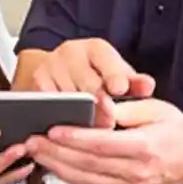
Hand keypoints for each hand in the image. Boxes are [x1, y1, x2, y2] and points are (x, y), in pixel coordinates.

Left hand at [26, 98, 182, 183]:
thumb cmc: (177, 131)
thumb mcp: (154, 109)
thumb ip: (122, 110)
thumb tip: (96, 104)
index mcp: (145, 147)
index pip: (102, 145)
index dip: (75, 138)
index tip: (53, 130)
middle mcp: (136, 172)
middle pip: (88, 164)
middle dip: (56, 153)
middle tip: (33, 140)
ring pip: (85, 180)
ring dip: (57, 166)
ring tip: (37, 152)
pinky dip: (70, 178)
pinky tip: (55, 166)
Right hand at [32, 38, 154, 124]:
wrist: (63, 70)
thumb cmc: (97, 76)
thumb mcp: (118, 74)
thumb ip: (134, 82)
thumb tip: (147, 86)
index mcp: (95, 48)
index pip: (106, 61)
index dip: (113, 76)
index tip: (119, 89)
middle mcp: (69, 53)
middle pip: (86, 84)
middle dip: (99, 107)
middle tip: (108, 124)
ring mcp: (50, 68)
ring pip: (67, 99)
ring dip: (80, 119)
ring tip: (92, 134)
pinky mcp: (35, 85)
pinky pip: (48, 107)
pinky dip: (60, 122)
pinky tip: (71, 134)